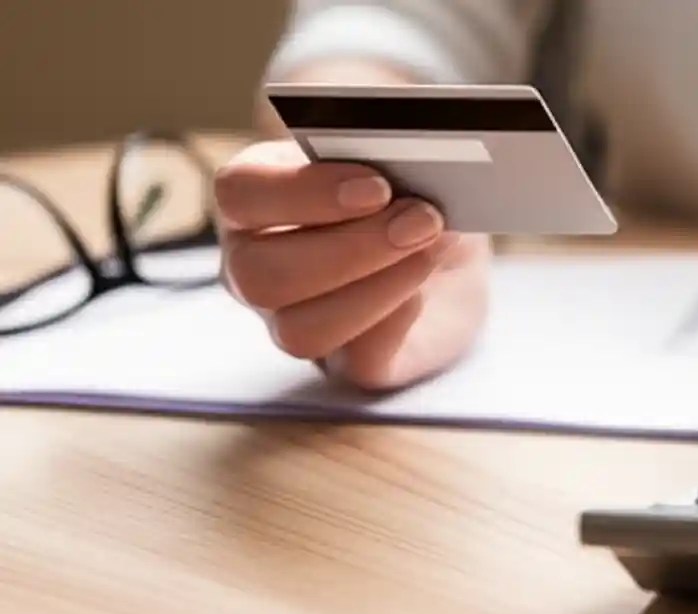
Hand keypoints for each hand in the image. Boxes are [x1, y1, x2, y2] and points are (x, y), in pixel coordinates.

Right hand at [214, 140, 490, 390]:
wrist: (453, 256)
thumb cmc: (410, 194)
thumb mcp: (402, 162)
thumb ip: (387, 158)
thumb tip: (408, 169)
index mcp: (256, 200)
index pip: (239, 192)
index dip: (302, 191)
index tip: (375, 187)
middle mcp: (257, 267)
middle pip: (261, 274)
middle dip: (350, 247)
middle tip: (419, 221)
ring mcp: (293, 324)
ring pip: (299, 330)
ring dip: (376, 287)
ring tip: (430, 249)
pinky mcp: (349, 365)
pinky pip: (359, 361)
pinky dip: (398, 321)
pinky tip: (426, 290)